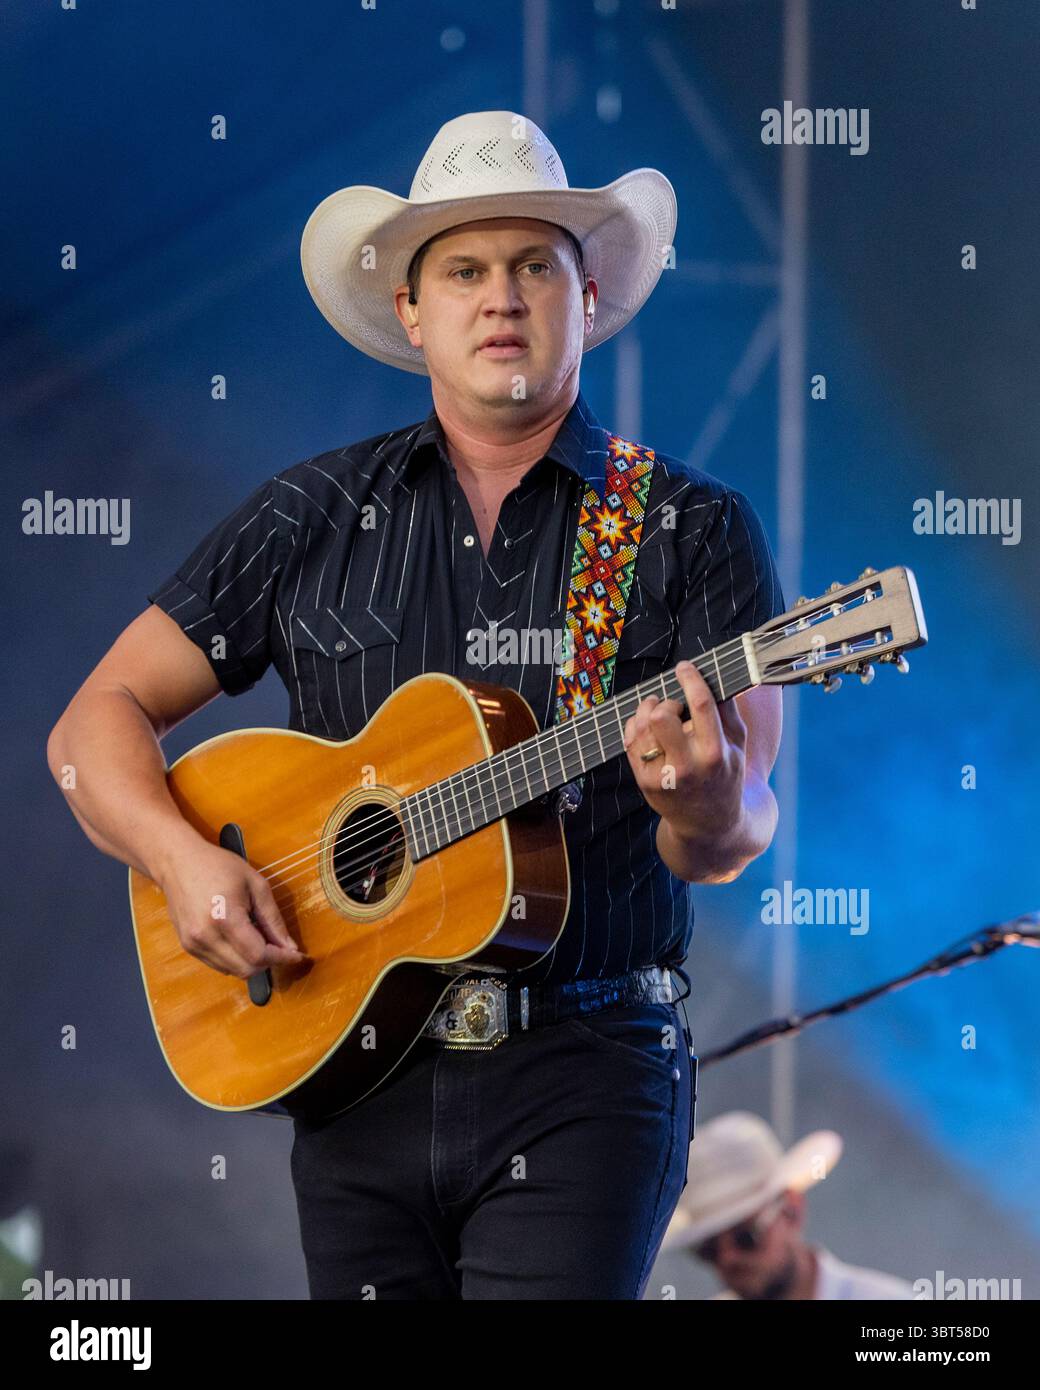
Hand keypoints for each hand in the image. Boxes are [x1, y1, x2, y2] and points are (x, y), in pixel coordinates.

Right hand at [157, 836, 306, 977]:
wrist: (177, 862)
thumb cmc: (217, 866)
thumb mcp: (255, 884)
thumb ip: (273, 918)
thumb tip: (289, 946)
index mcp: (225, 917)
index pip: (258, 955)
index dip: (281, 958)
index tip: (296, 955)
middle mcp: (205, 936)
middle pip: (246, 969)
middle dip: (268, 961)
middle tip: (278, 945)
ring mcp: (193, 944)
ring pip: (232, 971)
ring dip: (251, 961)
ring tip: (257, 937)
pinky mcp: (187, 946)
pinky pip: (218, 965)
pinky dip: (235, 958)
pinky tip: (239, 938)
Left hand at [622, 659, 747, 843]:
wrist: (710, 825)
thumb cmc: (726, 776)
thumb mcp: (738, 746)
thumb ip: (729, 711)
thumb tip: (718, 675)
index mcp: (716, 753)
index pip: (701, 705)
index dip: (690, 679)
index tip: (684, 668)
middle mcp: (688, 766)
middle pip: (661, 716)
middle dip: (665, 703)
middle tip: (672, 706)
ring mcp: (663, 776)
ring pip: (642, 727)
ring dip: (647, 711)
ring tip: (657, 712)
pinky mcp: (645, 783)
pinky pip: (631, 742)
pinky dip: (636, 727)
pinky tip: (647, 728)